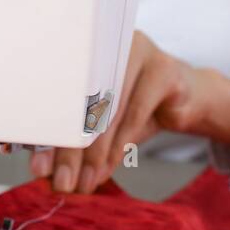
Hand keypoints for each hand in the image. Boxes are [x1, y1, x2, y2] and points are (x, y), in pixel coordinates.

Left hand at [29, 31, 229, 192]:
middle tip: (64, 183)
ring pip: (108, 109)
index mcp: (84, 53)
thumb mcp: (102, 129)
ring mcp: (137, 52)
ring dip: (96, 153)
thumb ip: (74, 145)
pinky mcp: (164, 68)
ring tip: (87, 181)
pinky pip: (136, 110)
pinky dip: (121, 141)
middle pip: (82, 105)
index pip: (60, 98)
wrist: (188, 99)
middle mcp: (107, 46)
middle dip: (72, 152)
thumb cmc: (138, 109)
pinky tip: (113, 162)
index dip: (50, 137)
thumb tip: (44, 171)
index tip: (41, 170)